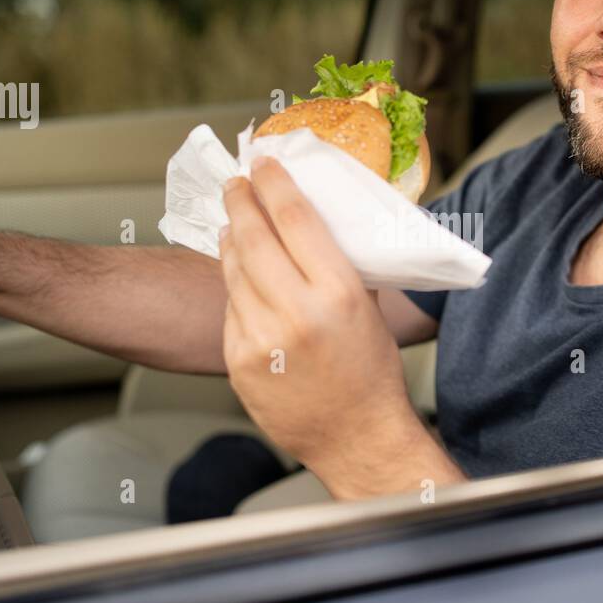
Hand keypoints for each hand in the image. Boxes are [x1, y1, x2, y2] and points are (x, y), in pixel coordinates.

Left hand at [220, 155, 463, 498]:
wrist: (356, 438)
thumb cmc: (371, 374)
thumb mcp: (369, 309)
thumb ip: (342, 265)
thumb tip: (319, 219)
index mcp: (337, 293)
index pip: (294, 219)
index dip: (274, 184)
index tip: (263, 164)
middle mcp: (295, 313)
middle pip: (253, 236)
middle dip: (241, 202)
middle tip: (236, 183)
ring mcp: (261, 340)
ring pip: (234, 270)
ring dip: (232, 241)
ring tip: (236, 223)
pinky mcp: (239, 362)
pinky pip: (231, 309)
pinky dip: (236, 287)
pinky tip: (242, 278)